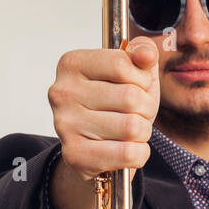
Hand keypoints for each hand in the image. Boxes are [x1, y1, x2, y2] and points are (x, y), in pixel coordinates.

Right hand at [46, 40, 159, 208]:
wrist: (96, 152)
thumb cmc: (116, 109)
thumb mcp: (134, 74)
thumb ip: (143, 53)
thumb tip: (145, 54)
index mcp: (72, 64)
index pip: (120, 64)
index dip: (142, 79)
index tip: (138, 87)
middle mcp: (62, 93)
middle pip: (130, 97)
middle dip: (146, 109)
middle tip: (137, 114)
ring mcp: (65, 124)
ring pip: (132, 127)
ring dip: (143, 133)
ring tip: (131, 133)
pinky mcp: (74, 154)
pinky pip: (127, 153)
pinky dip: (139, 154)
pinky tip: (128, 150)